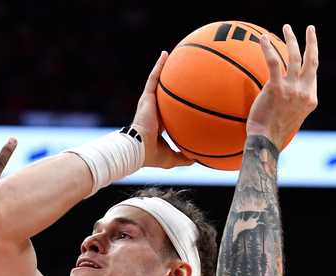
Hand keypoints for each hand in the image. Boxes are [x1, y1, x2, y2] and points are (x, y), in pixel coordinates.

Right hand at [132, 51, 193, 168]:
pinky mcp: (146, 98)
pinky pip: (153, 78)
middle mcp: (153, 110)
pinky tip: (165, 54)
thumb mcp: (172, 157)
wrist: (137, 149)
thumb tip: (198, 160)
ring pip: (156, 81)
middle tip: (180, 72)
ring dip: (163, 68)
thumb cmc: (150, 155)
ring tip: (171, 55)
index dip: (174, 105)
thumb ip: (184, 157)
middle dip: (169, 83)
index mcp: (158, 123)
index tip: (182, 99)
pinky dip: (159, 66)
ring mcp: (148, 103)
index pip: (167, 111)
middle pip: (162, 93)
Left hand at [246, 25, 318, 146]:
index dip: (310, 61)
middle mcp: (305, 92)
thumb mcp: (289, 120)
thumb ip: (290, 106)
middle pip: (312, 60)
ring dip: (292, 39)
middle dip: (312, 42)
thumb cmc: (271, 135)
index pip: (312, 75)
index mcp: (310, 99)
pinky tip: (263, 38)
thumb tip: (281, 100)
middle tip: (309, 29)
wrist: (266, 143)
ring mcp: (292, 89)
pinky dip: (268, 48)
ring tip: (287, 27)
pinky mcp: (276, 88)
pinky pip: (273, 62)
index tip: (308, 51)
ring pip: (295, 57)